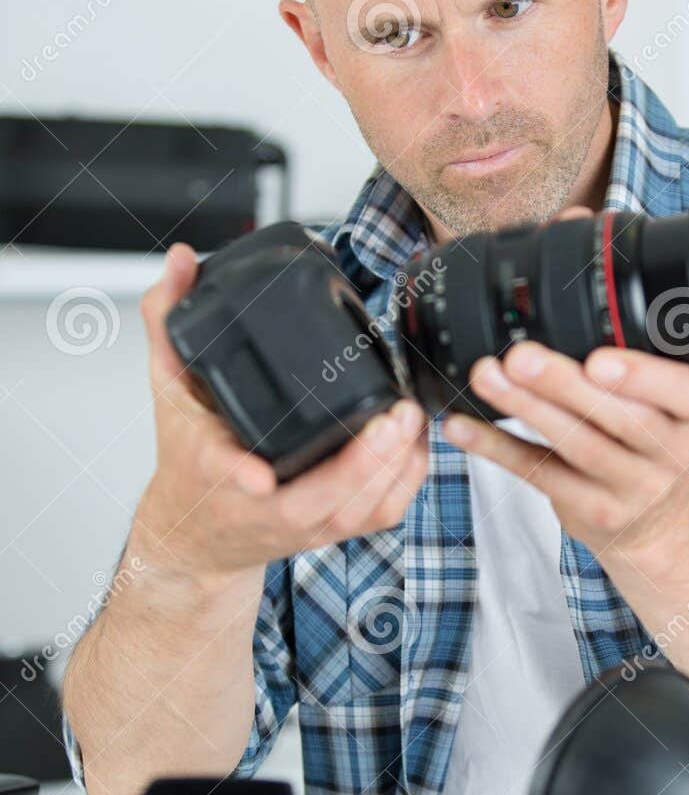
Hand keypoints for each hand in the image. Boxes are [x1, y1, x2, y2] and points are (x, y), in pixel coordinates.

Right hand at [134, 243, 428, 578]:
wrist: (196, 533)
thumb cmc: (185, 460)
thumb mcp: (166, 388)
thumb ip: (169, 321)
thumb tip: (184, 261)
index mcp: (214, 470)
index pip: (224, 473)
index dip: (241, 475)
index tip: (257, 476)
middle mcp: (262, 505)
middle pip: (316, 500)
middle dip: (361, 464)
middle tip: (395, 415)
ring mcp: (302, 522)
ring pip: (355, 513)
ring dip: (393, 469)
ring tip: (412, 420)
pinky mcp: (331, 529)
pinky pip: (378, 514)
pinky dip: (404, 481)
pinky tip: (415, 443)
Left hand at [440, 336, 688, 562]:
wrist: (656, 516)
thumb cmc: (649, 433)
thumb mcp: (665, 395)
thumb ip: (634, 353)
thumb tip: (561, 295)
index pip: (685, 392)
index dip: (642, 378)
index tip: (598, 360)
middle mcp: (670, 450)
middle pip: (622, 420)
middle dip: (566, 386)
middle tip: (521, 357)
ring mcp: (632, 486)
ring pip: (578, 447)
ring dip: (526, 409)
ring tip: (486, 376)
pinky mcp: (593, 511)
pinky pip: (540, 474)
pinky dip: (496, 446)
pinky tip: (462, 426)